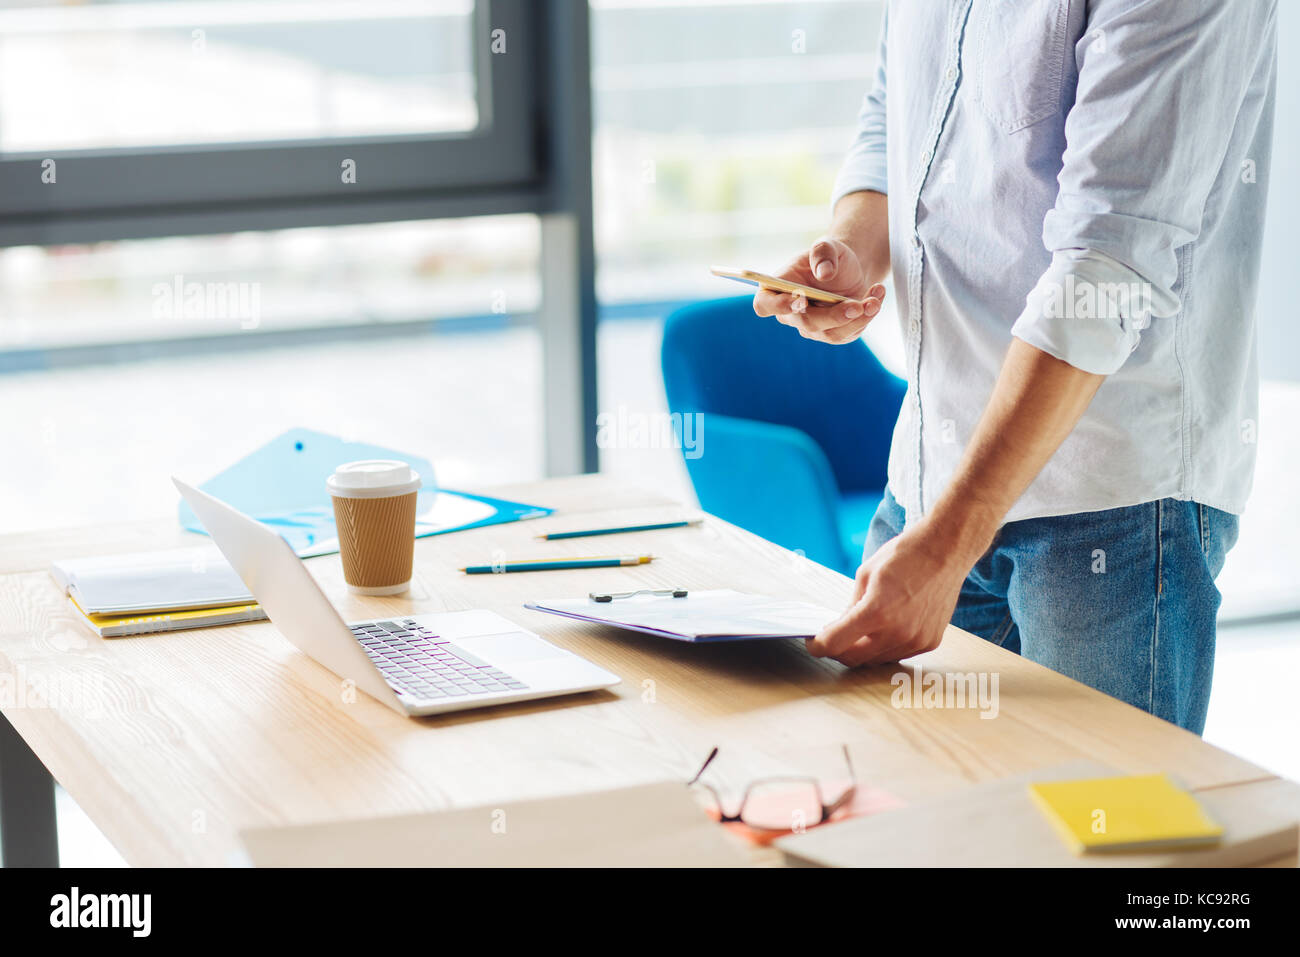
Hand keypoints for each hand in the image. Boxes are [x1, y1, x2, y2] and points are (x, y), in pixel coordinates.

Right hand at [752, 237, 885, 344]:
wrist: (850, 269)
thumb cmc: (830, 257)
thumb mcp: (828, 246)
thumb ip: (823, 253)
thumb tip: (824, 273)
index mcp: (777, 289)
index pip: (765, 306)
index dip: (778, 306)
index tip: (800, 299)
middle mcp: (790, 313)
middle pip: (806, 323)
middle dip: (833, 316)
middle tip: (856, 304)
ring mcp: (812, 327)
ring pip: (831, 334)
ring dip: (857, 318)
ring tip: (876, 296)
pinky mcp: (833, 333)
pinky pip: (849, 333)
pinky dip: (867, 316)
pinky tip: (877, 297)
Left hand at [806, 521, 969, 666]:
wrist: (945, 550)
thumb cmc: (904, 555)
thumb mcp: (865, 575)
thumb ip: (851, 606)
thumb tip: (840, 628)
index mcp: (876, 612)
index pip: (835, 644)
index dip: (818, 645)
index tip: (814, 642)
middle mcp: (897, 632)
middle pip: (854, 659)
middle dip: (838, 650)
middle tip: (832, 637)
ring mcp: (915, 640)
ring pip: (876, 660)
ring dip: (863, 649)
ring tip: (861, 629)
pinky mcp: (929, 642)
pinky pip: (898, 653)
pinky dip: (885, 646)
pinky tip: (885, 627)